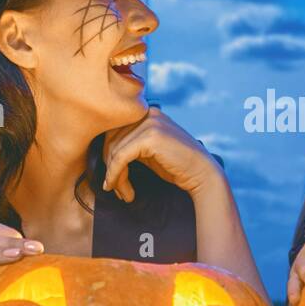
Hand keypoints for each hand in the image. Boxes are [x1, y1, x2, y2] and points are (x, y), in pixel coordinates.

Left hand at [102, 107, 222, 201]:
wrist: (202, 173)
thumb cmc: (176, 165)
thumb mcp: (149, 151)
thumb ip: (130, 145)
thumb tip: (103, 154)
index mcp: (146, 113)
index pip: (113, 131)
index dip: (108, 156)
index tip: (111, 178)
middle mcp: (147, 113)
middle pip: (111, 139)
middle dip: (109, 167)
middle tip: (113, 188)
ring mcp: (150, 122)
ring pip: (114, 150)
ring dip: (114, 175)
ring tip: (120, 192)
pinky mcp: (151, 137)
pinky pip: (121, 157)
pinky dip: (116, 175)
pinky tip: (119, 188)